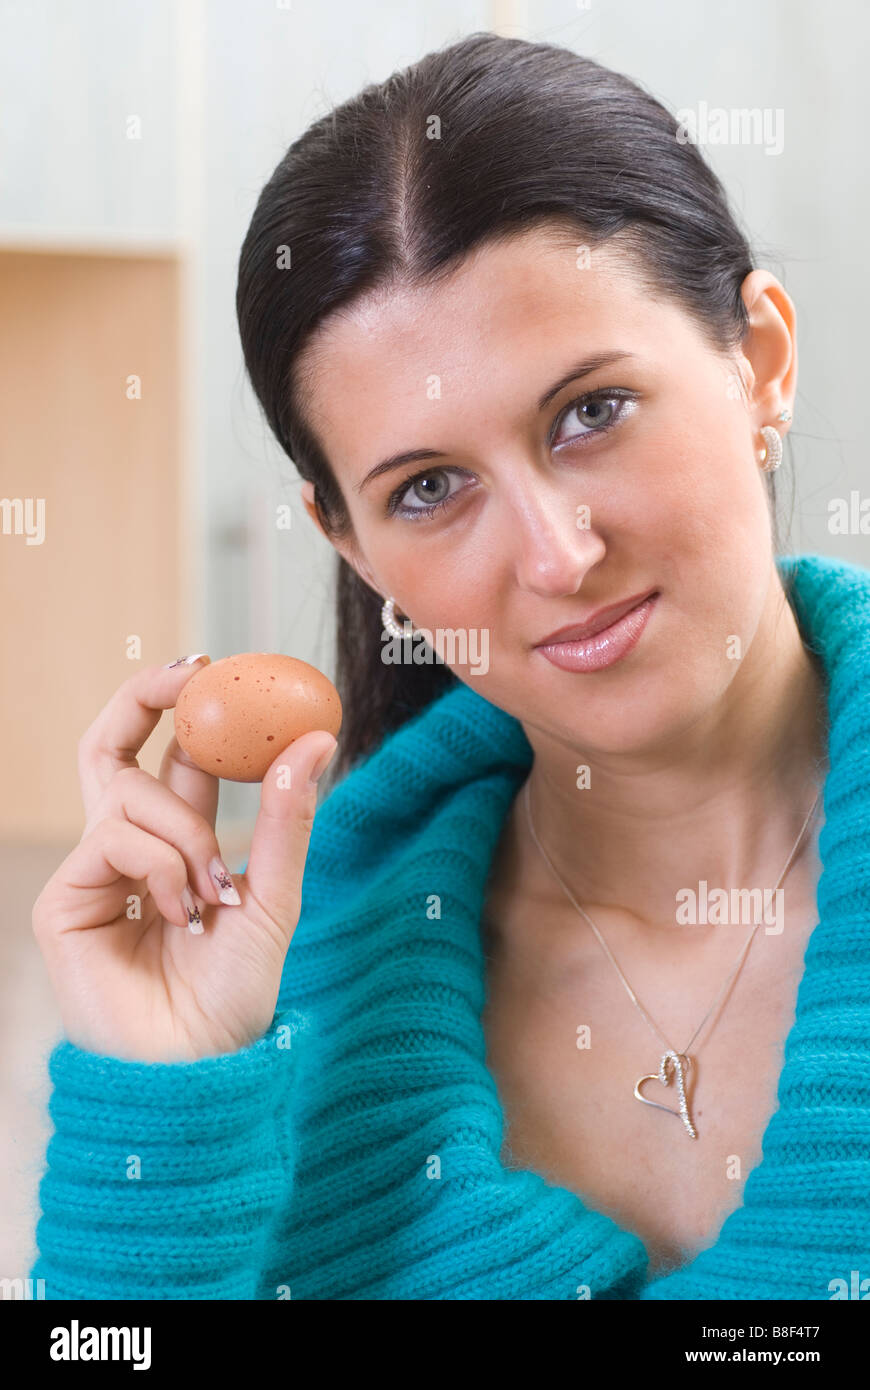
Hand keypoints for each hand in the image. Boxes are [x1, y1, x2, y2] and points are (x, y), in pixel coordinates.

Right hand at [31, 657, 336, 1061]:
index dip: (184, 707)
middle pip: (112, 746)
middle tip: (191, 671)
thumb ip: (288, 818)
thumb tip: (317, 737)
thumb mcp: (275, 895)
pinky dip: (162, 866)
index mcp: (177, 843)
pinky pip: (115, 838)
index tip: (216, 666)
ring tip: (212, 894)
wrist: (199, 1065)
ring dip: (188, 833)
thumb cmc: (237, 992)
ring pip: (130, 794)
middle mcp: (128, 849)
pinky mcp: (65, 902)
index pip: (171, 757)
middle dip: (145, 696)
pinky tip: (180, 914)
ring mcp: (92, 873)